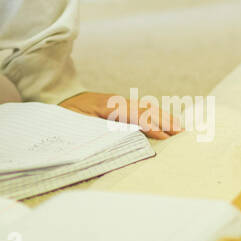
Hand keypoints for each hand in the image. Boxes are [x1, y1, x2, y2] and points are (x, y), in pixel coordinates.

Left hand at [58, 91, 181, 139]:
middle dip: (163, 121)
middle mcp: (114, 101)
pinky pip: (141, 109)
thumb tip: (116, 141)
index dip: (148, 125)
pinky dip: (156, 115)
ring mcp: (118, 102)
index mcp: (103, 105)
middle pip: (144, 108)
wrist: (59, 98)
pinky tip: (167, 123)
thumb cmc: (66, 116)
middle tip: (181, 134)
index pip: (132, 113)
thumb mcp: (76, 125)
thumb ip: (95, 132)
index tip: (163, 136)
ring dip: (163, 117)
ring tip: (180, 130)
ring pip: (145, 108)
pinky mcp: (119, 106)